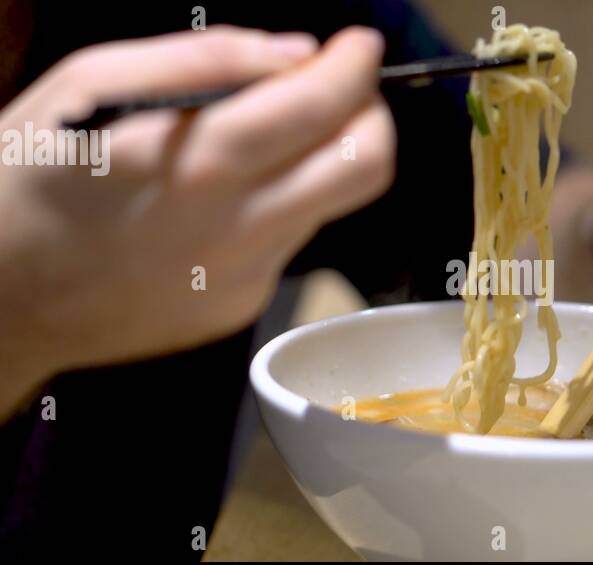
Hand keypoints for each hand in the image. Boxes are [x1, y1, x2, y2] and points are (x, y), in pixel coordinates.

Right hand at [0, 26, 395, 416]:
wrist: (4, 299)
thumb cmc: (29, 179)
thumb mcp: (88, 85)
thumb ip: (203, 59)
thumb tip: (294, 54)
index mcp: (199, 158)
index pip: (324, 107)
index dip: (357, 66)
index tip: (358, 46)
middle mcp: (238, 225)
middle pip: (366, 166)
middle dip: (372, 115)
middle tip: (342, 90)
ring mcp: (246, 275)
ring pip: (333, 203)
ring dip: (324, 158)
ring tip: (268, 140)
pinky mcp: (243, 306)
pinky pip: (292, 242)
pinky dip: (284, 204)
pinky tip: (227, 198)